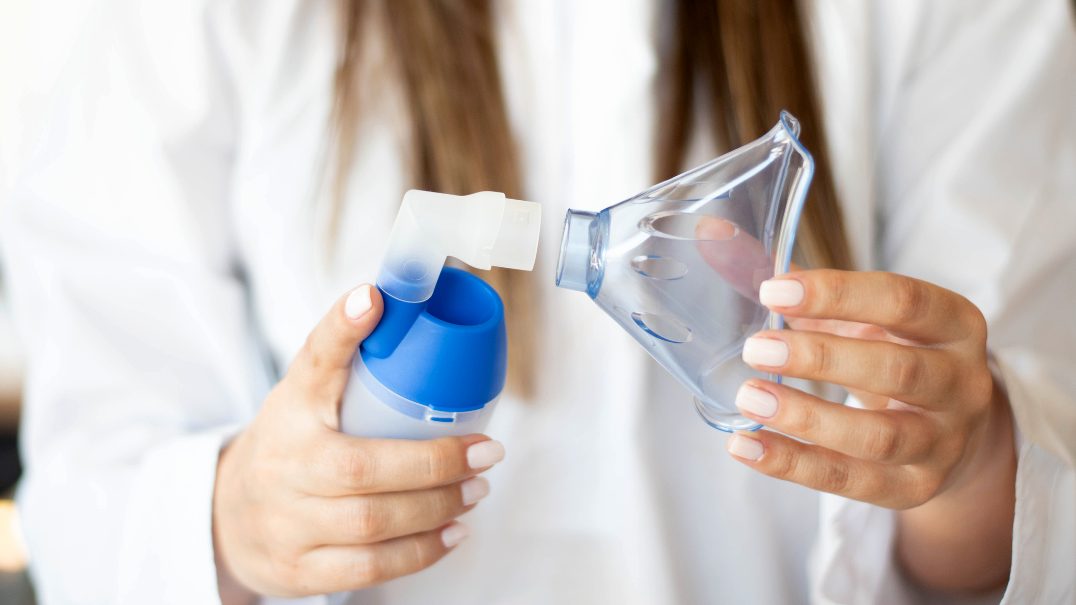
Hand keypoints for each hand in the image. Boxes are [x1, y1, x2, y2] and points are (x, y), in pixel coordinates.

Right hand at [213, 285, 504, 600]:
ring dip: (438, 508)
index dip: (343, 329)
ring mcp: (286, 523)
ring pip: (371, 524)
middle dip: (436, 464)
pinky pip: (369, 568)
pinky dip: (421, 552)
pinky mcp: (298, 571)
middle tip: (486, 454)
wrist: (229, 515)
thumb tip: (388, 294)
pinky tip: (453, 532)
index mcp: (289, 409)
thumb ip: (344, 349)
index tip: (374, 297)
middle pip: (362, 468)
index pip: (312, 361)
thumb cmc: (290, 443)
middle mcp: (282, 465)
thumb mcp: (306, 392)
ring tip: (476, 491)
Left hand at [725, 270, 1015, 591]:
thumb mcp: (861, 314)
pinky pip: (851, 481)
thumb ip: (794, 282)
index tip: (772, 291)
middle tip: (756, 348)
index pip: (902, 301)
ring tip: (748, 397)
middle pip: (896, 369)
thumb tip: (710, 233)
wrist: (950, 428)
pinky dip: (793, 464)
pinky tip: (746, 446)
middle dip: (821, 358)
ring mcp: (943, 442)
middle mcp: (961, 383)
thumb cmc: (892, 352)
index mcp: (953, 322)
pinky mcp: (914, 489)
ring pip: (878, 436)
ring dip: (807, 417)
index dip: (837, 294)